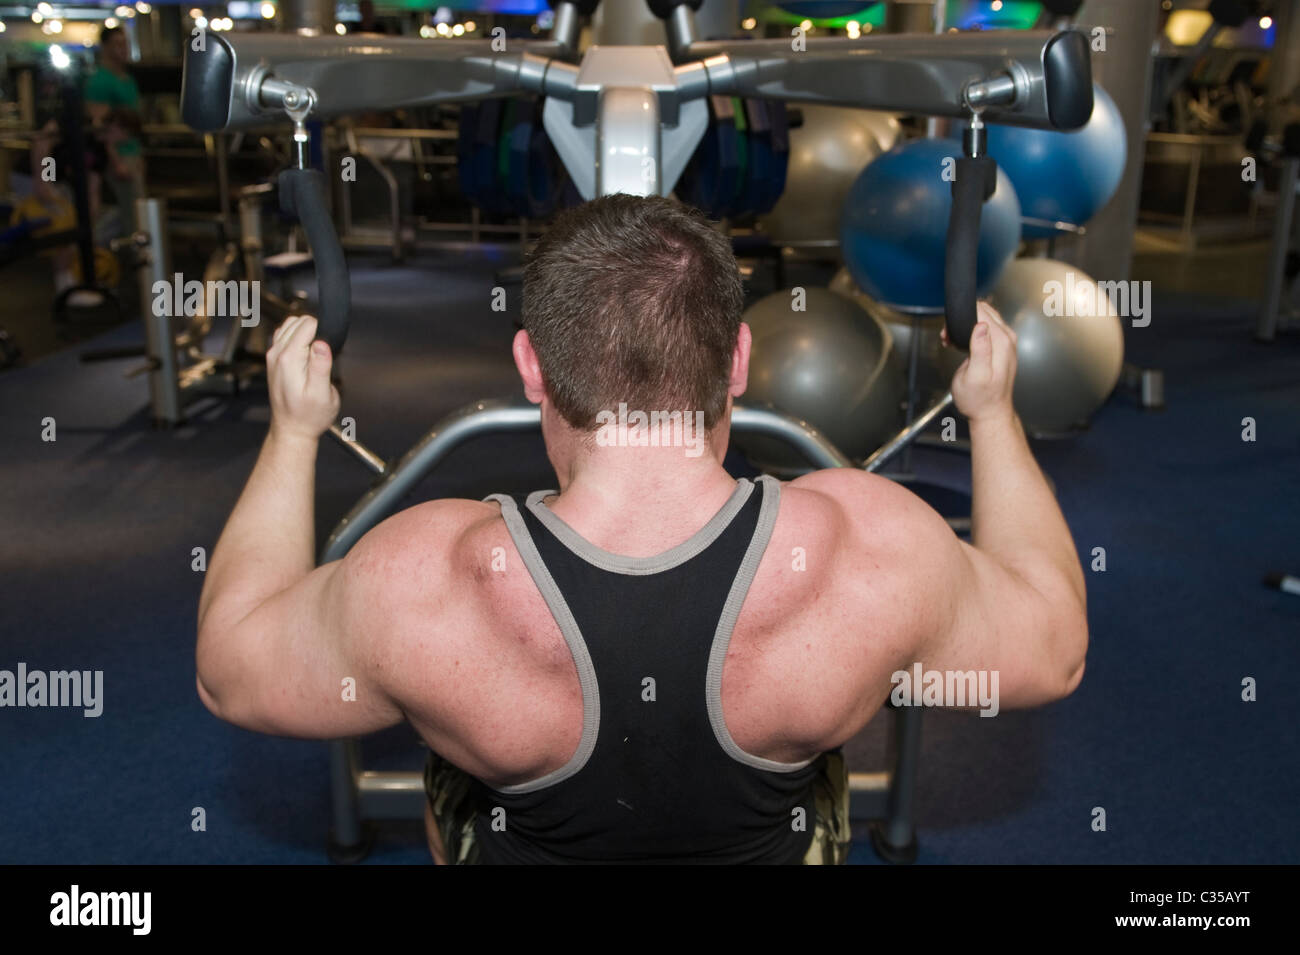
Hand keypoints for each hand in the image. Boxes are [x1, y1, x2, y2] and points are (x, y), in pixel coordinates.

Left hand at [266, 315, 339, 441]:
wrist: (292, 429)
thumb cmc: (309, 416)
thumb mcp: (323, 394)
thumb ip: (321, 366)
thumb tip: (322, 342)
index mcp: (289, 359)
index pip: (308, 324)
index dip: (324, 334)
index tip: (328, 353)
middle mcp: (277, 353)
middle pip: (300, 321)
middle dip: (316, 333)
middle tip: (322, 359)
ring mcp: (273, 355)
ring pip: (292, 325)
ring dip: (307, 335)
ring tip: (315, 358)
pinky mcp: (274, 358)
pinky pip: (286, 335)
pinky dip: (299, 338)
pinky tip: (306, 355)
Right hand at [950, 301, 1017, 424]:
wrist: (990, 413)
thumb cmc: (979, 399)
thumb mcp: (974, 375)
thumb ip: (980, 349)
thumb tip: (981, 326)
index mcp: (1001, 342)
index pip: (982, 311)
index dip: (962, 319)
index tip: (951, 334)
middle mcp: (1007, 338)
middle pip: (983, 311)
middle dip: (963, 320)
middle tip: (950, 338)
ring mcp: (1006, 342)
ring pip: (984, 319)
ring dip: (965, 326)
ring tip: (953, 343)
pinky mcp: (1001, 347)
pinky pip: (986, 329)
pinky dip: (971, 332)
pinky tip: (962, 346)